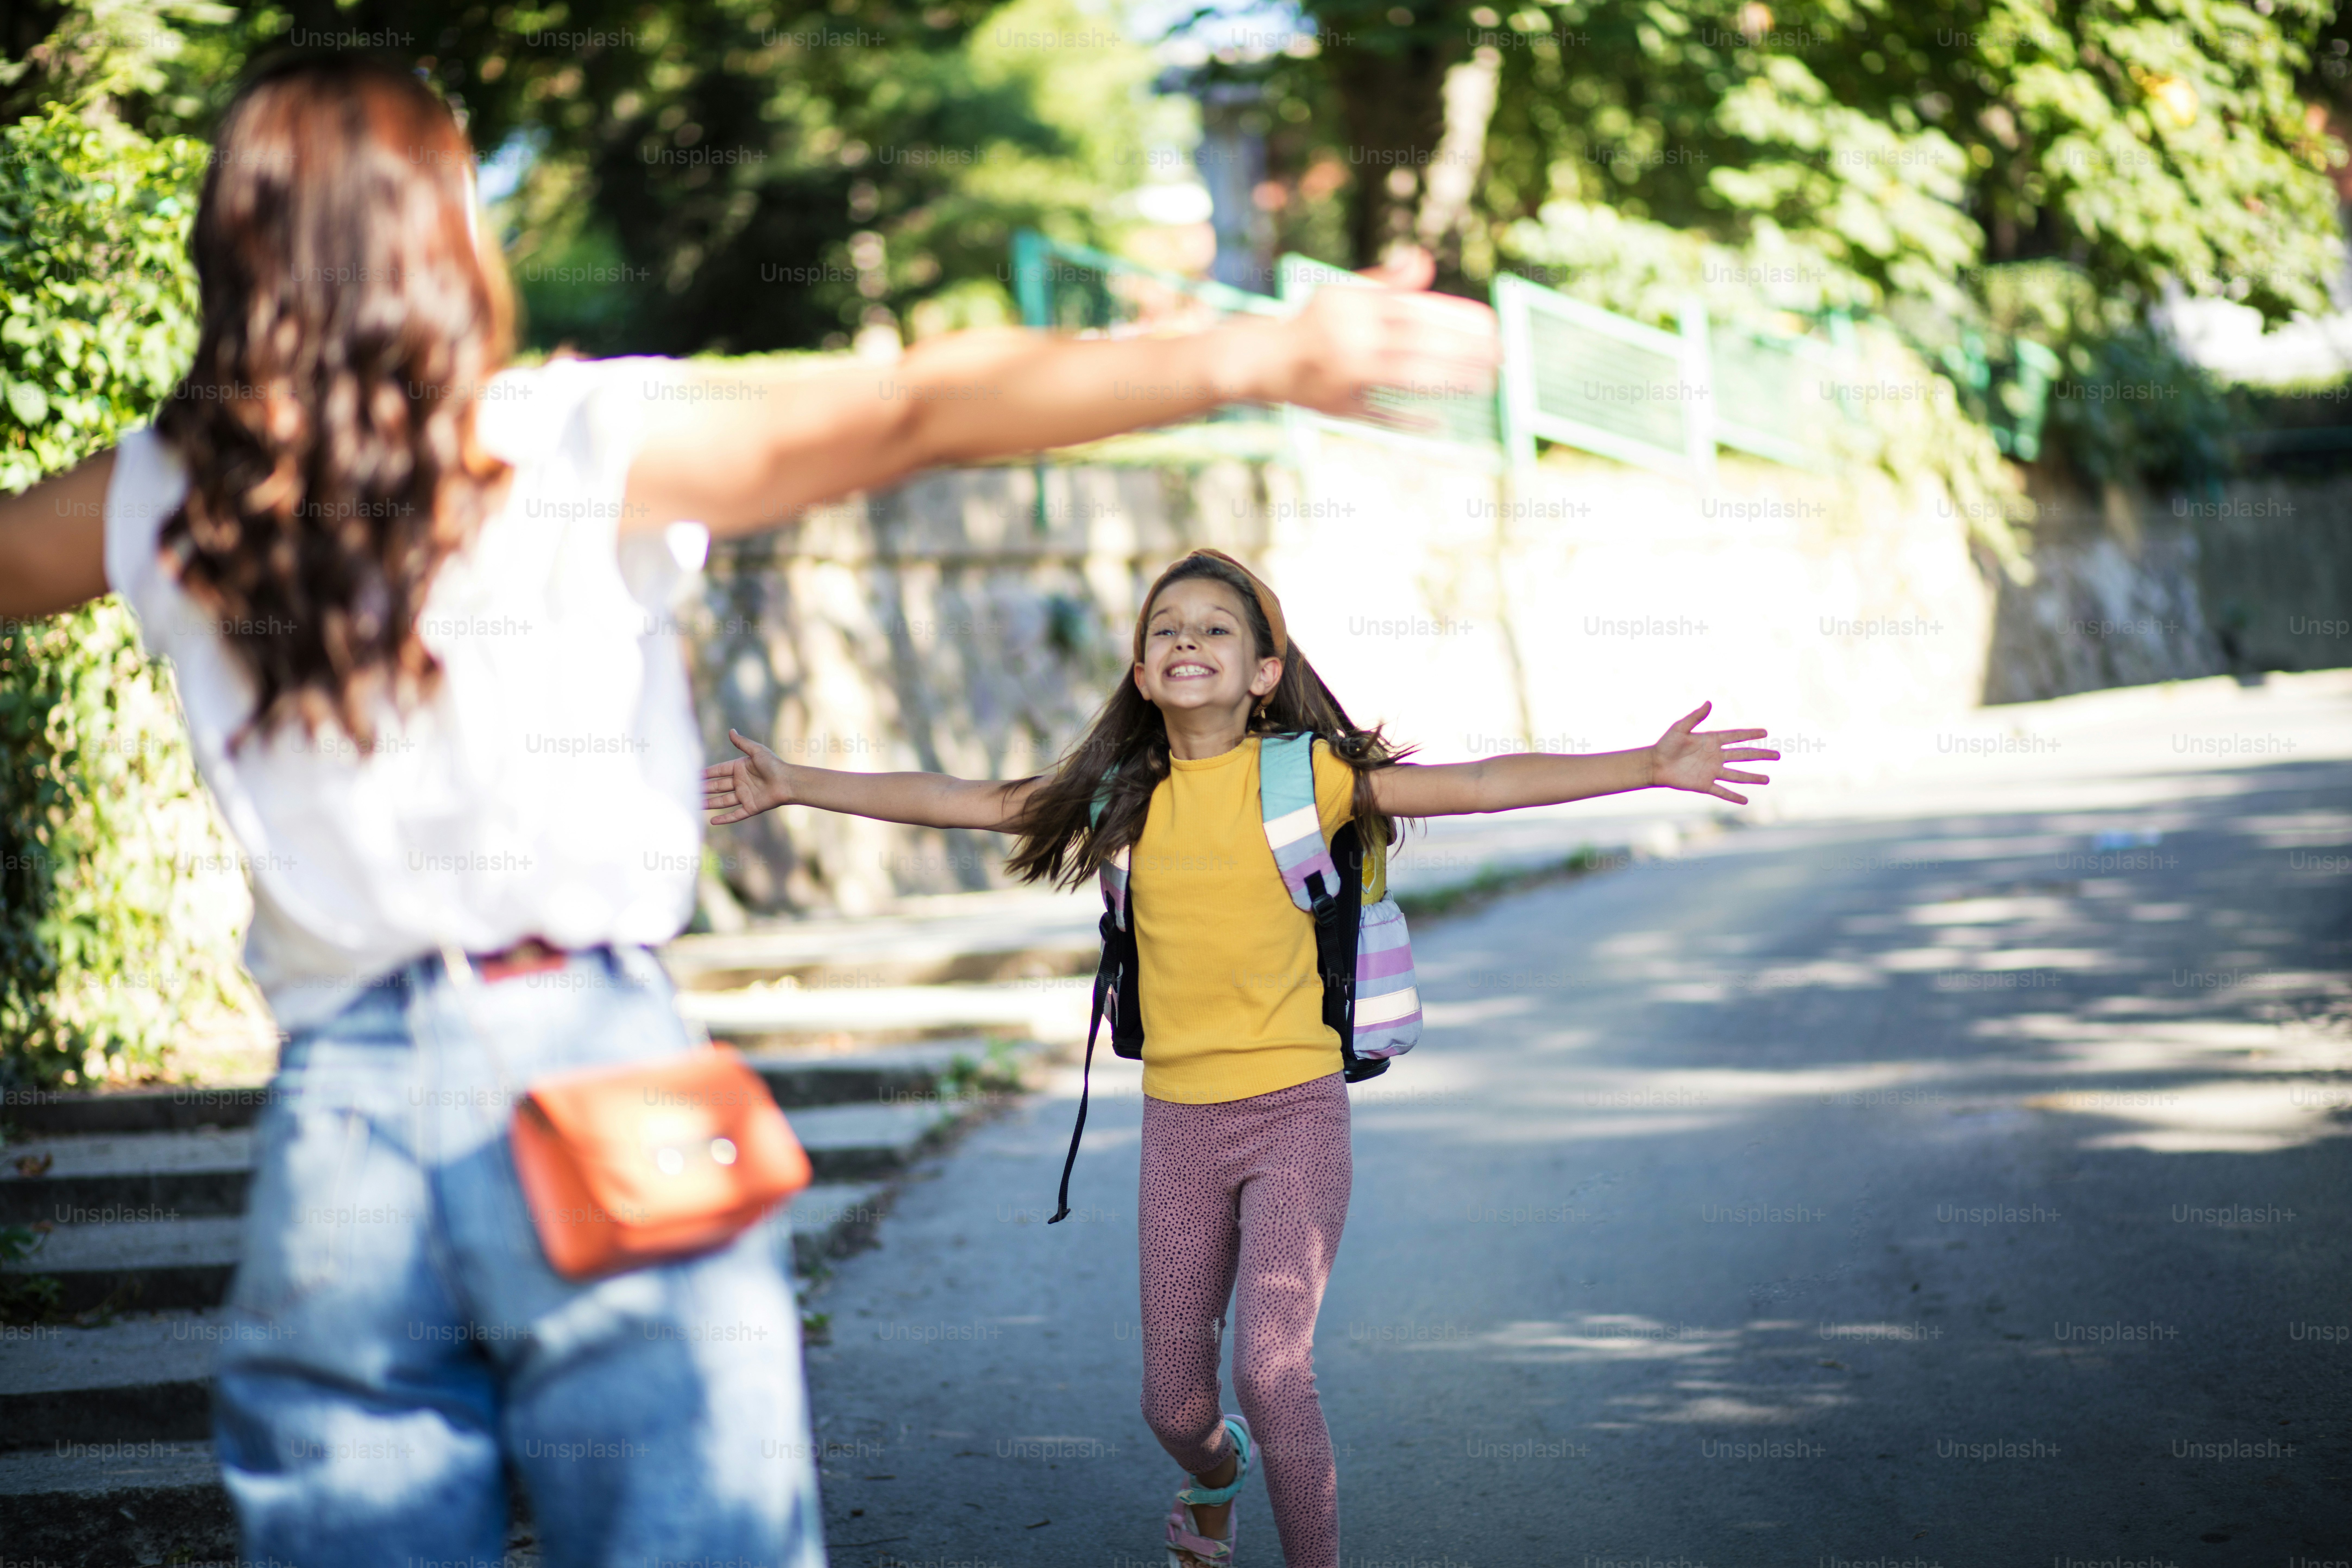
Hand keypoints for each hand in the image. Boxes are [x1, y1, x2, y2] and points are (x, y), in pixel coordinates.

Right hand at [702, 728, 795, 823]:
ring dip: (710, 803)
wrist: (788, 781)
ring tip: (696, 805)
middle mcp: (741, 782)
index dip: (707, 773)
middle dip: (704, 788)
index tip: (693, 775)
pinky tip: (712, 821)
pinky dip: (724, 818)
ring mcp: (745, 796)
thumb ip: (742, 743)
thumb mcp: (757, 751)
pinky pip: (735, 814)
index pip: (719, 771)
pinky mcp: (751, 807)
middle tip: (689, 791)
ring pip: (723, 801)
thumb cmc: (774, 765)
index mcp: (741, 768)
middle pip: (718, 786)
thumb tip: (731, 730)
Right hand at [1262, 247, 1500, 425]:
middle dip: (1464, 349)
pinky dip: (1409, 421)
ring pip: (1407, 378)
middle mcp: (1351, 340)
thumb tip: (1425, 260)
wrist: (1261, 359)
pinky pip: (1380, 416)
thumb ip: (1386, 282)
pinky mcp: (1338, 406)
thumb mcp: (1343, 293)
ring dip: (1449, 380)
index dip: (1457, 318)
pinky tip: (1440, 424)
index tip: (1491, 323)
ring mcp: (1344, 376)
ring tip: (1486, 381)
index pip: (1416, 310)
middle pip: (1419, 343)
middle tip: (1502, 352)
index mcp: (1355, 308)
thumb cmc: (1312, 322)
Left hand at [1647, 702, 1777, 804]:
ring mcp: (1711, 771)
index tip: (1765, 733)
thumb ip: (1695, 717)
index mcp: (1712, 741)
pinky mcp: (1704, 784)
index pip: (1736, 736)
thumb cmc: (1666, 744)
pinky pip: (1721, 791)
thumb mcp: (1680, 728)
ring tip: (1767, 779)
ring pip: (1736, 774)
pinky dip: (1733, 796)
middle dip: (1760, 755)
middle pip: (1743, 755)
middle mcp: (1715, 756)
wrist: (1654, 764)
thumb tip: (1708, 702)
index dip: (1750, 734)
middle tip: (1777, 755)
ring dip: (1751, 777)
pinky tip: (1745, 800)